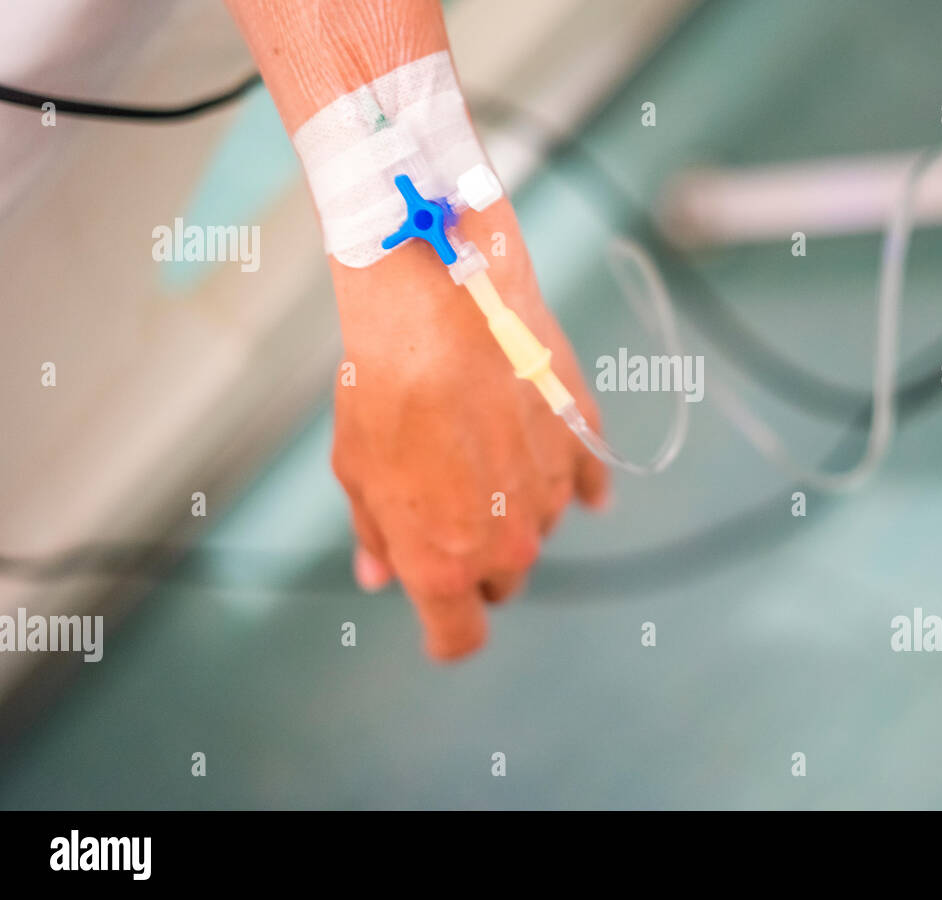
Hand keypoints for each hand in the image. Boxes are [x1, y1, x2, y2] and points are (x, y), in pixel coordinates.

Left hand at [328, 198, 607, 659]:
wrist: (440, 305)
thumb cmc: (384, 387)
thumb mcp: (357, 470)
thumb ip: (379, 534)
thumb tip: (382, 574)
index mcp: (447, 564)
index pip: (460, 636)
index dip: (446, 633)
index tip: (439, 622)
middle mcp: (510, 543)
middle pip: (502, 578)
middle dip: (475, 557)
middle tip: (443, 503)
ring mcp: (554, 496)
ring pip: (536, 527)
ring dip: (512, 507)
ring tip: (474, 444)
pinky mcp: (582, 446)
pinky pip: (582, 483)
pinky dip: (564, 478)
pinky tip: (536, 449)